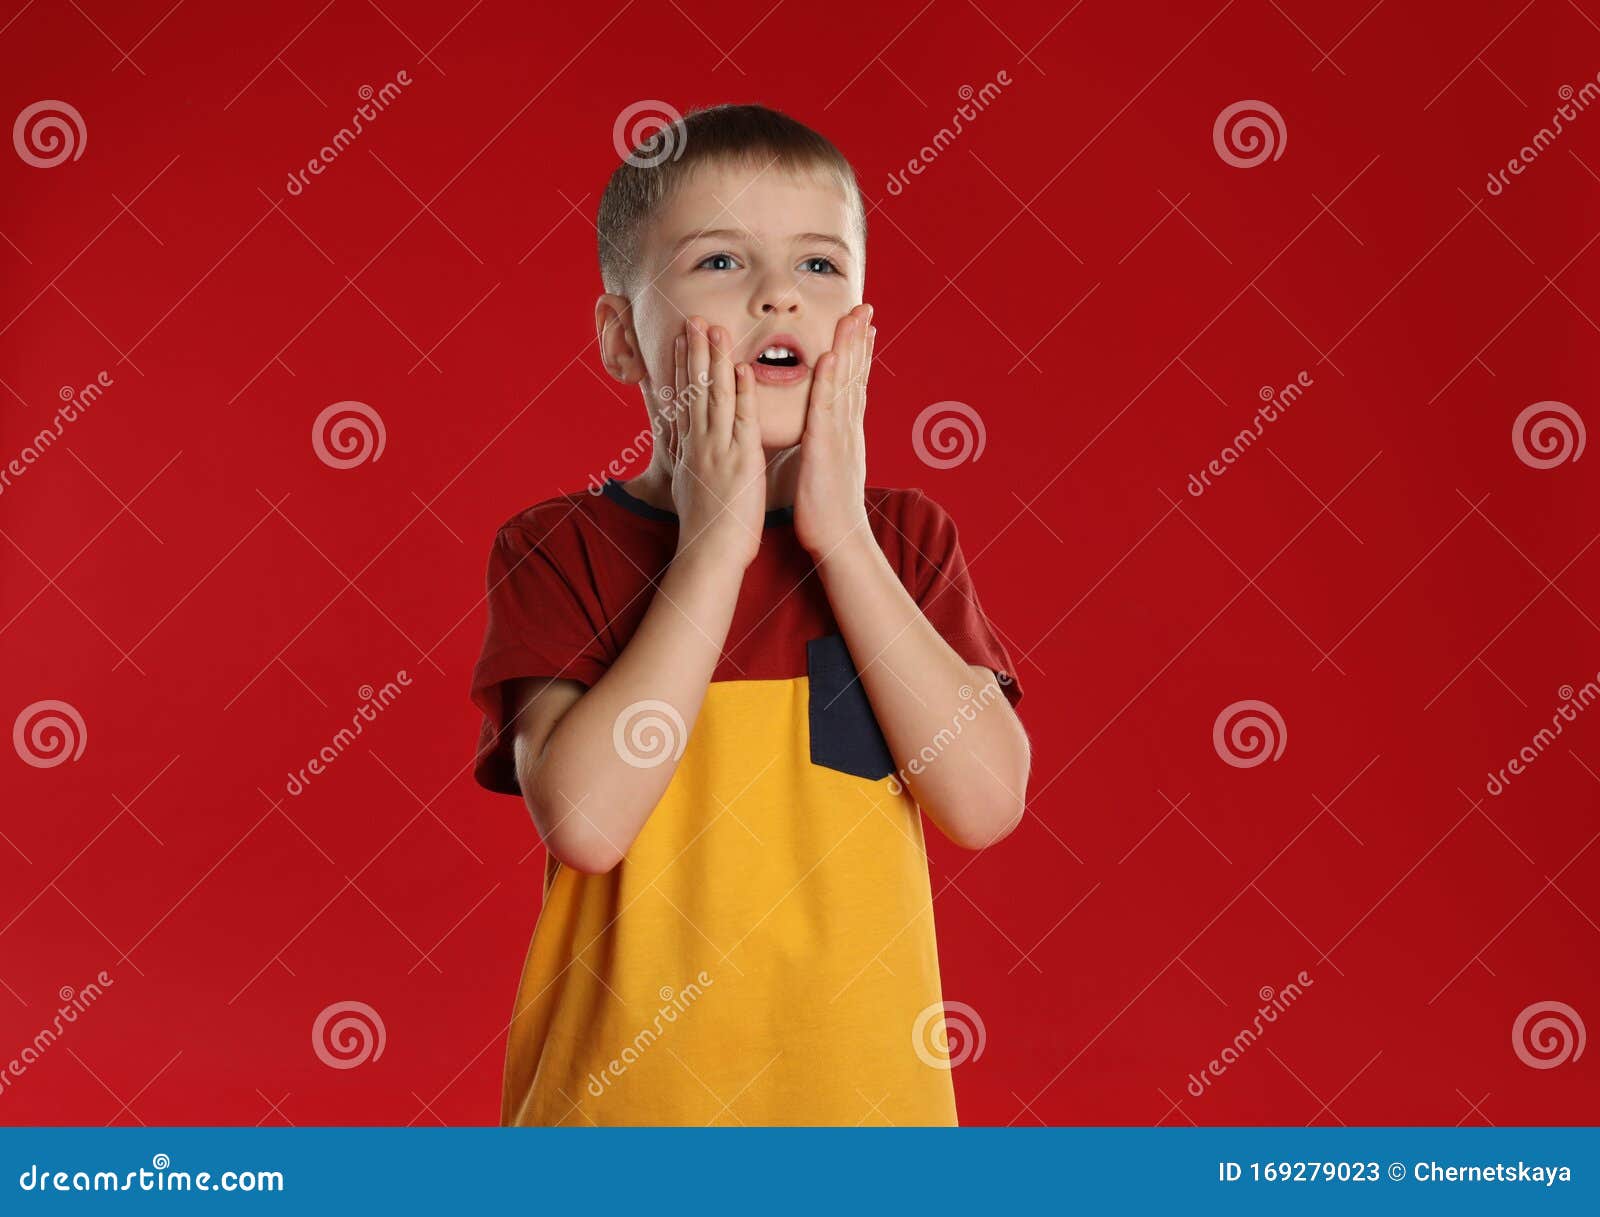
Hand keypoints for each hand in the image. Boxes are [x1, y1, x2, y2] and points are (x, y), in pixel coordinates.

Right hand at [665, 316, 766, 569]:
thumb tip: (686, 452)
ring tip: (714, 329)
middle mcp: (698, 444)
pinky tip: (741, 369)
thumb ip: (691, 463)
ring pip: (715, 397)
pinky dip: (741, 394)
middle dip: (694, 352)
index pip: (682, 399)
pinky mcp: (740, 461)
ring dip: (715, 361)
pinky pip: (741, 421)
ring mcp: (717, 450)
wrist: (710, 554)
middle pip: (694, 390)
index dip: (682, 367)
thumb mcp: (690, 487)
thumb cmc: (706, 528)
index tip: (682, 340)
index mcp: (689, 449)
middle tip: (693, 319)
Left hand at [794, 303, 874, 558]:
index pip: (854, 384)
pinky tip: (832, 355)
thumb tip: (826, 436)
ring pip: (846, 383)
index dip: (858, 354)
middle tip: (864, 305)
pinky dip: (831, 380)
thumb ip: (829, 446)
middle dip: (859, 339)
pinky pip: (827, 407)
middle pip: (856, 375)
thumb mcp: (829, 469)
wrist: (839, 540)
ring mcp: (841, 435)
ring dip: (850, 347)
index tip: (861, 326)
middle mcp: (848, 428)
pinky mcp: (826, 446)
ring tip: (854, 316)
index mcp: (845, 432)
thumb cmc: (827, 510)